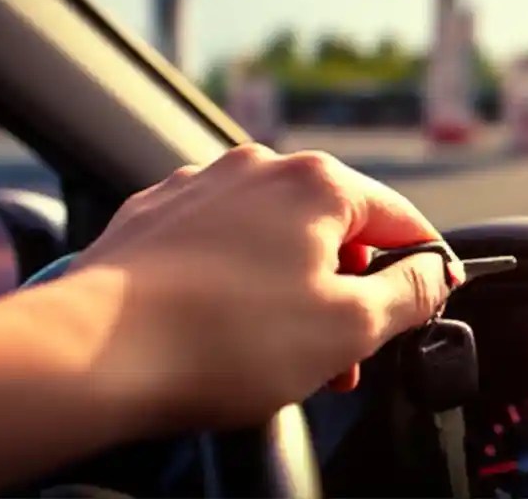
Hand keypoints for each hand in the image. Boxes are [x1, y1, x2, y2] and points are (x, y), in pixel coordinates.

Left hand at [68, 144, 462, 432]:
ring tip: (283, 357)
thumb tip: (435, 271)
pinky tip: (228, 332)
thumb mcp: (350, 327)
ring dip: (296, 292)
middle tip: (345, 358)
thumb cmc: (223, 340)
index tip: (424, 308)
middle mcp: (260, 169)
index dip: (423, 270)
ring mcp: (201, 188)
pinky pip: (223, 247)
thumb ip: (411, 292)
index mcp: (318, 184)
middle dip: (349, 293)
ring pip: (277, 240)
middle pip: (336, 231)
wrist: (92, 353)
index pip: (402, 220)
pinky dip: (241, 284)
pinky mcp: (156, 218)